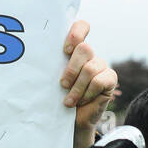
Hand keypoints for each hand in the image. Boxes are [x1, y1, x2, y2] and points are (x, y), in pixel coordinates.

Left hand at [59, 19, 116, 145]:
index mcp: (74, 50)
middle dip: (71, 69)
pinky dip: (87, 93)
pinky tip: (81, 101)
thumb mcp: (51, 81)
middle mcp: (89, 55)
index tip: (66, 49)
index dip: (76, 32)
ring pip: (90, 67)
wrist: (71, 121)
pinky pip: (99, 80)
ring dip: (77, 87)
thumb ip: (52, 67)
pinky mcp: (110, 78)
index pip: (81, 27)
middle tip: (62, 85)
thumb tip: (36, 59)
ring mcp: (101, 65)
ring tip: (69, 101)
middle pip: (84, 48)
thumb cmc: (58, 98)